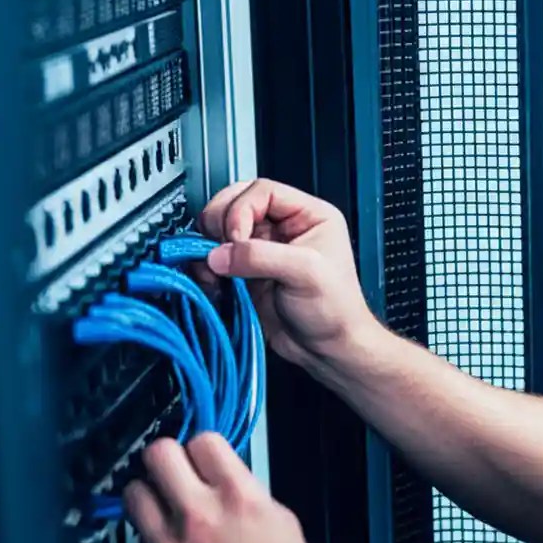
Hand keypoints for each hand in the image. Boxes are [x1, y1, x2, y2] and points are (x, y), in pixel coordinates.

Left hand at [124, 433, 345, 542]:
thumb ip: (247, 494)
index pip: (203, 440)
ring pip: (134, 494)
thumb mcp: (282, 526)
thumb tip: (225, 480)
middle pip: (158, 454)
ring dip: (151, 498)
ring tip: (166, 512)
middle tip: (173, 472)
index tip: (202, 457)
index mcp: (240, 499)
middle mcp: (200, 517)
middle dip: (167, 459)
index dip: (203, 448)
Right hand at [199, 179, 378, 365]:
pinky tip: (215, 282)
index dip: (241, 210)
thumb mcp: (306, 274)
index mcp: (308, 215)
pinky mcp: (245, 273)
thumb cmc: (335, 311)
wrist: (327, 350)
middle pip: (235, 203)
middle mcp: (283, 228)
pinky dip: (207, 267)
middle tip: (220, 248)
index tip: (236, 237)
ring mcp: (261, 249)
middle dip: (220, 223)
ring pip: (220, 229)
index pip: (262, 192)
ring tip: (216, 268)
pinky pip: (215, 258)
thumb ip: (261, 258)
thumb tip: (220, 253)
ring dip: (209, 245)